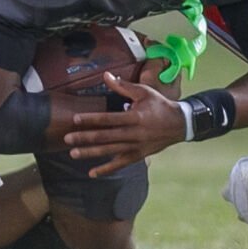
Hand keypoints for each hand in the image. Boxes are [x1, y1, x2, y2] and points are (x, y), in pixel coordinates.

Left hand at [64, 73, 185, 176]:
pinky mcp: (139, 155)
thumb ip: (122, 86)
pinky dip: (106, 169)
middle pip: (106, 137)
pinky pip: (120, 164)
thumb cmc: (159, 104)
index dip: (91, 119)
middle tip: (67, 138)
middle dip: (85, 138)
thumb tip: (105, 75)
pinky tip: (92, 173)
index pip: (108, 119)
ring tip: (73, 153)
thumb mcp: (143, 92)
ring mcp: (136, 147)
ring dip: (91, 153)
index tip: (75, 119)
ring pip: (110, 151)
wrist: (180, 124)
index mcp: (135, 117)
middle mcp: (134, 134)